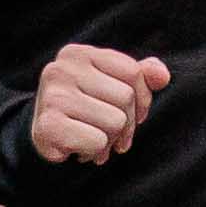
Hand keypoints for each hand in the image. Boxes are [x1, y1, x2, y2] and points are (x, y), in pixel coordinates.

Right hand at [28, 41, 170, 164]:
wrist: (43, 138)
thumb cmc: (82, 110)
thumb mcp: (108, 86)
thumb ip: (138, 76)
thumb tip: (162, 76)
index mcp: (77, 54)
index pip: (133, 72)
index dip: (142, 99)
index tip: (133, 115)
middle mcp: (61, 70)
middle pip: (126, 98)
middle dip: (126, 124)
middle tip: (111, 134)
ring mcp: (53, 97)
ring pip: (115, 122)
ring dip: (109, 140)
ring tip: (93, 140)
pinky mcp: (49, 126)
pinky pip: (98, 141)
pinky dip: (94, 151)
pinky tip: (79, 148)